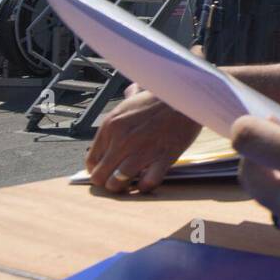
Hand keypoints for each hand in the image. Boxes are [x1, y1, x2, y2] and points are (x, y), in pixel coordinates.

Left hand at [84, 90, 200, 191]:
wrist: (188, 96)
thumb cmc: (163, 97)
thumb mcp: (137, 96)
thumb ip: (127, 99)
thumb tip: (129, 92)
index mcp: (111, 126)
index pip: (91, 160)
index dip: (97, 170)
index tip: (106, 171)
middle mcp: (122, 140)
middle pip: (100, 176)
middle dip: (107, 182)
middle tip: (117, 181)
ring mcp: (142, 150)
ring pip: (118, 183)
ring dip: (124, 187)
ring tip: (130, 184)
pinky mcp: (163, 157)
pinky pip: (148, 182)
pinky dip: (146, 186)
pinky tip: (148, 181)